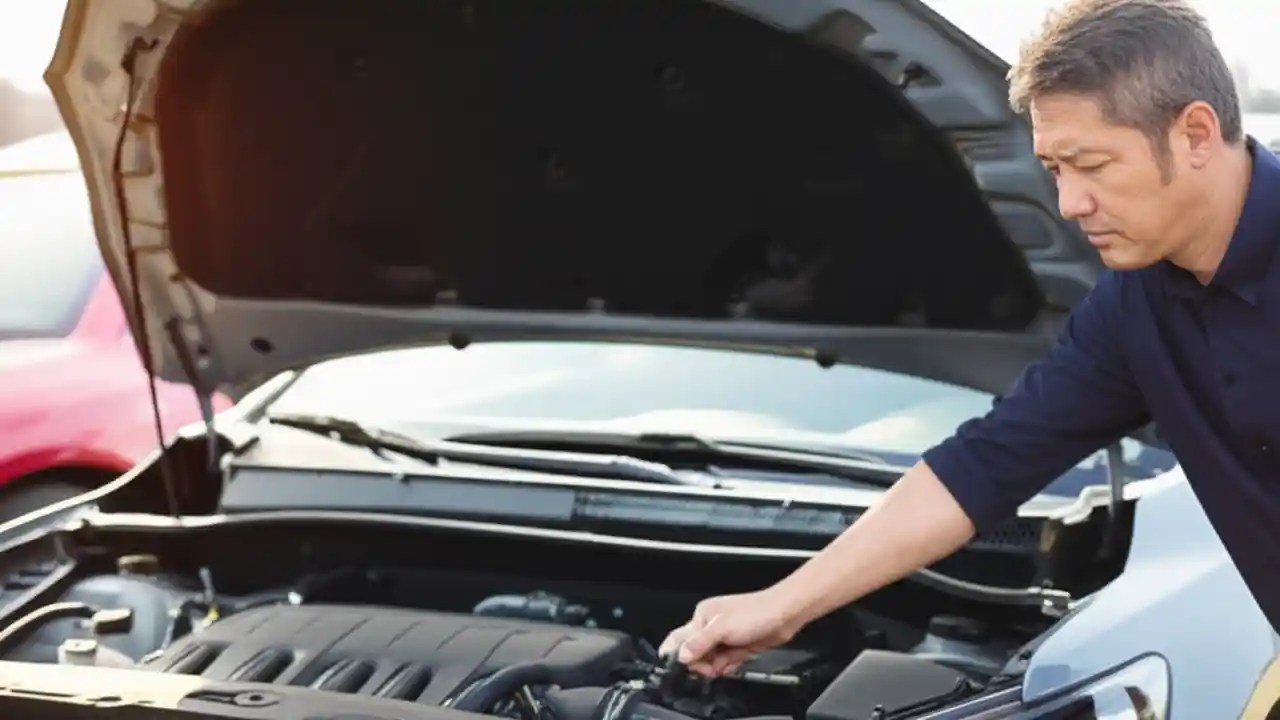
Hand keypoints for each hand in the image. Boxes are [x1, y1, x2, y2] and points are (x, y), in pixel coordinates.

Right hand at [657, 588, 802, 677]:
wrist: (784, 615)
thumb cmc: (756, 612)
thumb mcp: (722, 628)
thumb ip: (699, 643)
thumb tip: (681, 656)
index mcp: (702, 616)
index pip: (680, 638)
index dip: (679, 654)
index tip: (685, 667)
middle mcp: (711, 627)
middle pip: (694, 653)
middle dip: (701, 663)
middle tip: (710, 667)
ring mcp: (725, 638)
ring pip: (710, 660)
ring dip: (716, 666)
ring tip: (726, 663)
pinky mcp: (737, 647)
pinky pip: (725, 662)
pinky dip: (728, 666)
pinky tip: (734, 663)